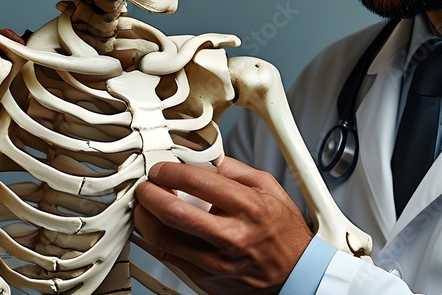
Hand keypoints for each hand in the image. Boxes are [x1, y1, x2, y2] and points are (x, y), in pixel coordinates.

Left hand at [134, 157, 313, 294]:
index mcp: (248, 207)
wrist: (295, 272)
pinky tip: (156, 228)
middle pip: (174, 212)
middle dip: (150, 194)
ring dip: (146, 219)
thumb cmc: (285, 231)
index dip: (170, 172)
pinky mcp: (207, 280)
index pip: (197, 182)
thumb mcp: (270, 188)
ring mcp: (217, 262)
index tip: (162, 169)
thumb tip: (205, 160)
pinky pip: (169, 259)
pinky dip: (156, 240)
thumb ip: (236, 170)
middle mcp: (232, 235)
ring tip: (145, 206)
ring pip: (164, 239)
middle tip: (145, 186)